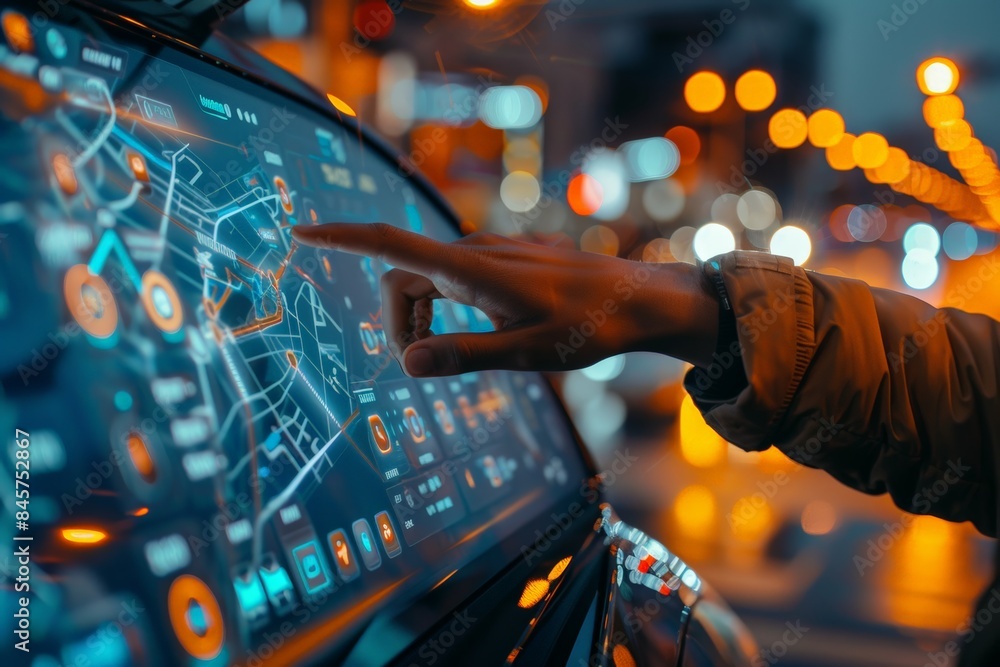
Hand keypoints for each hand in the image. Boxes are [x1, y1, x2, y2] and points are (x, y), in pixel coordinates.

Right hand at [292, 223, 718, 376]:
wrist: (641, 301)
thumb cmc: (589, 329)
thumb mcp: (527, 353)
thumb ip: (464, 356)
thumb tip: (407, 364)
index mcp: (473, 271)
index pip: (394, 246)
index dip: (344, 237)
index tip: (302, 230)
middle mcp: (477, 253)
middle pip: (402, 279)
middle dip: (398, 322)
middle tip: (427, 366)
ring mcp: (494, 252)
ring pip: (430, 278)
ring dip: (426, 317)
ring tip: (463, 352)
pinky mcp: (509, 258)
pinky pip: (457, 275)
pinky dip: (450, 305)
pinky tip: (490, 328)